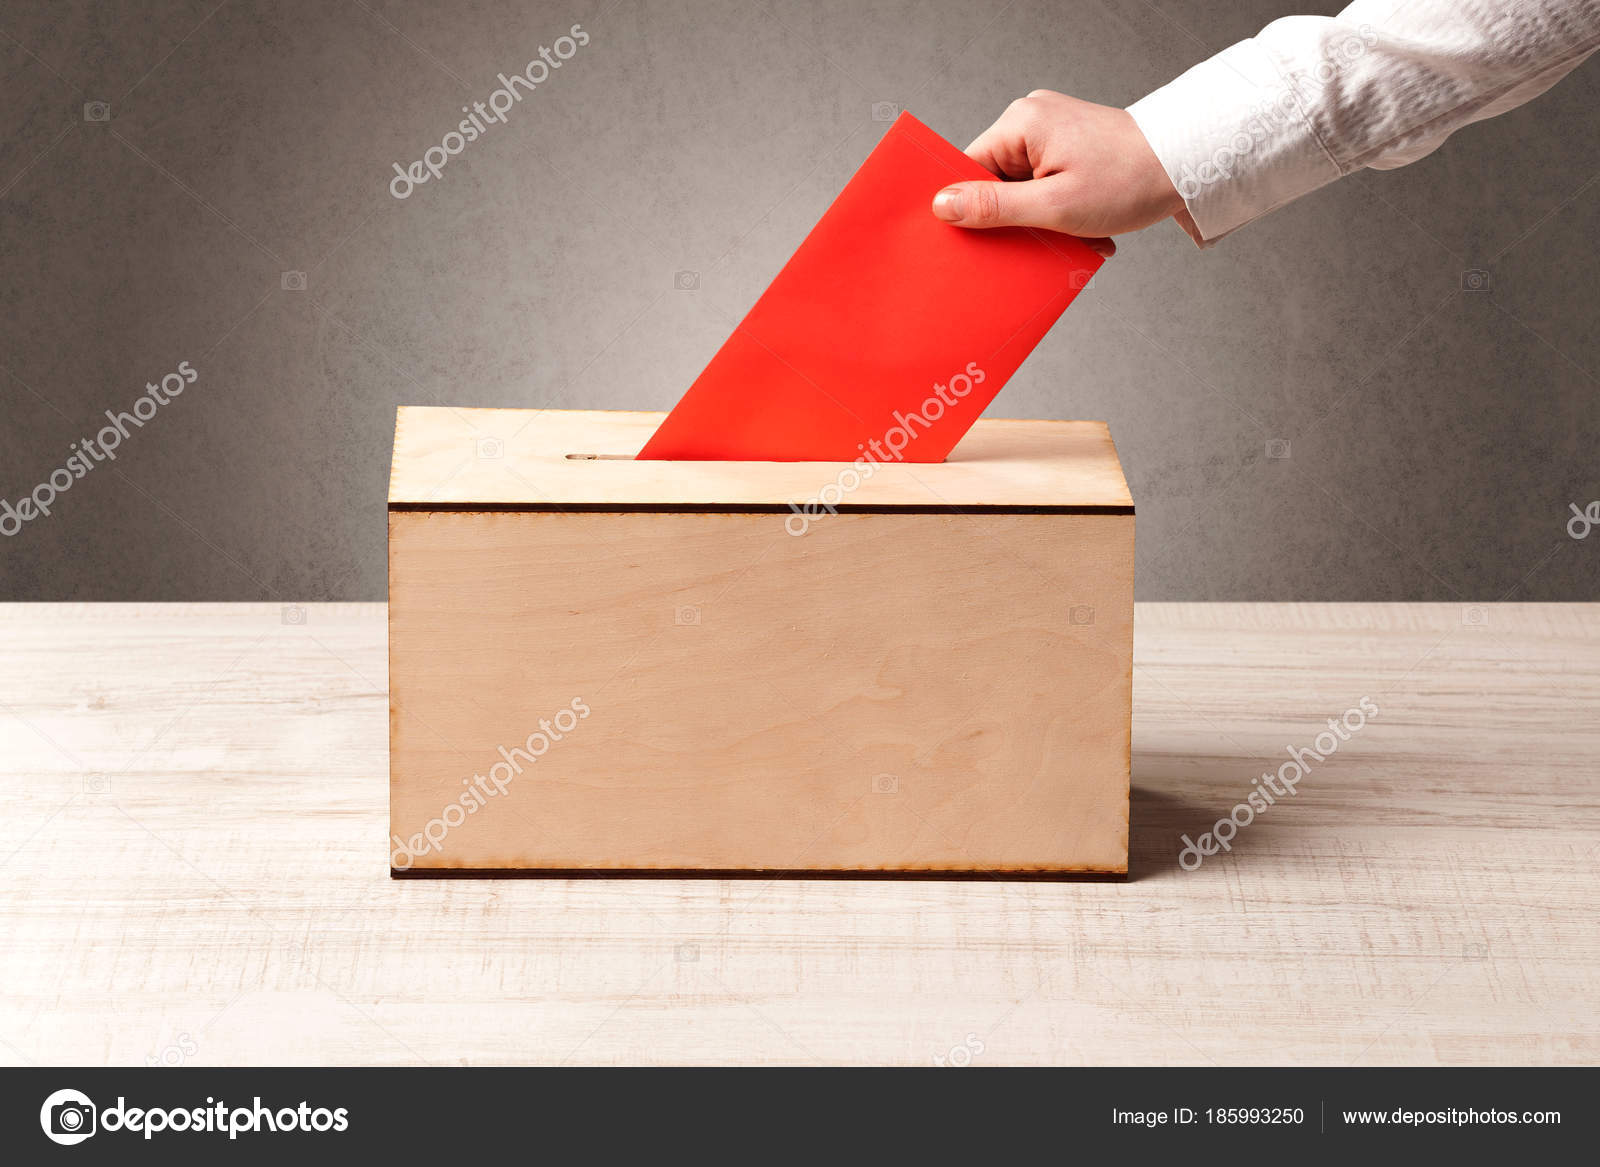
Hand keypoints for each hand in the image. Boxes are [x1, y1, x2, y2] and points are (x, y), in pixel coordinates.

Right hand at [932, 91, 1185, 255]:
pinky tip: (1078, 227)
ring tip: (1066, 233)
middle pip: (994, 179)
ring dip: (1038, 219)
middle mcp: (1032, 119)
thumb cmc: (1128, 182)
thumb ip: (994, 207)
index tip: (976, 240)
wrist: (1188, 166)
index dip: (968, 208)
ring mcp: (1053, 131)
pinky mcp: (1070, 146)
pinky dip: (1056, 211)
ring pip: (1020, 187)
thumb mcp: (1054, 206)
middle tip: (1033, 242)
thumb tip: (942, 205)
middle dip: (1011, 218)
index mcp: (1021, 124)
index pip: (968, 169)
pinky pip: (1044, 184)